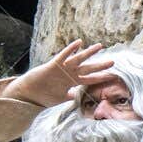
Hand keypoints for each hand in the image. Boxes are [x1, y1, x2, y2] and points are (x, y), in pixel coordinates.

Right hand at [0, 39, 117, 106]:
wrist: (29, 94)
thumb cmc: (42, 97)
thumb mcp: (60, 98)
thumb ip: (69, 96)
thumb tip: (75, 96)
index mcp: (72, 82)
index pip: (90, 79)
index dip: (101, 78)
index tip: (112, 76)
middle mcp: (69, 74)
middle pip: (88, 68)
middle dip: (100, 65)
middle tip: (113, 61)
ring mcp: (62, 69)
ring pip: (78, 59)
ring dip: (89, 53)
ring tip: (100, 46)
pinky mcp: (54, 65)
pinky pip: (63, 56)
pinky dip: (70, 49)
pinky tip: (78, 43)